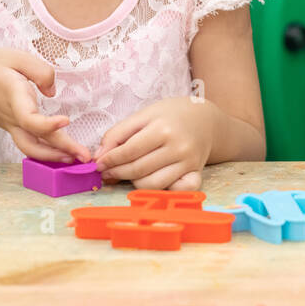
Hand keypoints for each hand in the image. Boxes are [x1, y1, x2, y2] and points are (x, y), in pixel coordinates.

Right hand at [0, 47, 89, 162]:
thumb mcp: (16, 57)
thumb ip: (40, 71)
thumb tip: (53, 92)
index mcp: (14, 97)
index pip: (29, 119)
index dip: (48, 124)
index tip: (66, 120)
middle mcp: (12, 117)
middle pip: (35, 142)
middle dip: (62, 151)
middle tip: (86, 157)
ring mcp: (11, 126)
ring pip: (31, 149)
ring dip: (54, 156)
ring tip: (77, 158)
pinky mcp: (13, 128)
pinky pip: (30, 145)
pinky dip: (47, 152)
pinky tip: (64, 152)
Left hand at [92, 97, 211, 189]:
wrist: (206, 118)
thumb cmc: (171, 115)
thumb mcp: (144, 115)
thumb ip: (118, 133)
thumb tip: (99, 156)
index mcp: (163, 129)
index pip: (129, 151)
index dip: (110, 160)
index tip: (99, 164)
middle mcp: (178, 147)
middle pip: (139, 169)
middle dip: (117, 173)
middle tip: (107, 172)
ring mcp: (189, 163)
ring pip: (152, 184)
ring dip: (133, 182)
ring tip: (127, 173)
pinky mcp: (196, 173)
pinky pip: (175, 191)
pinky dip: (162, 190)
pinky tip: (153, 180)